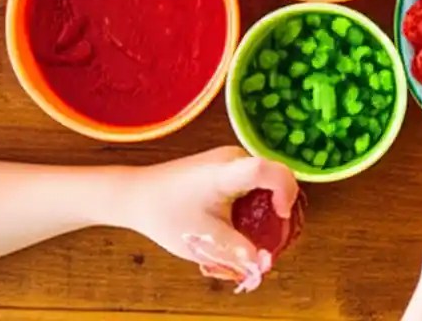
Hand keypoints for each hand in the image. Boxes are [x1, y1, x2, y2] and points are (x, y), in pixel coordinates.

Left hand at [120, 147, 299, 292]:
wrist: (136, 195)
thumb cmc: (166, 215)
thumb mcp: (204, 241)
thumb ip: (238, 252)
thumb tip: (264, 264)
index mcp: (226, 173)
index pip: (269, 171)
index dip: (285, 192)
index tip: (281, 216)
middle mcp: (233, 157)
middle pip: (274, 176)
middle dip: (279, 205)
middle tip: (269, 233)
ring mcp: (229, 156)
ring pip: (265, 177)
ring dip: (267, 203)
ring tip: (252, 228)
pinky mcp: (225, 162)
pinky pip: (254, 177)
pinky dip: (255, 198)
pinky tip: (239, 218)